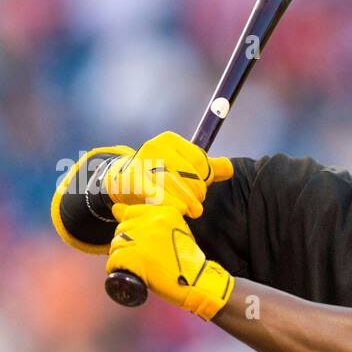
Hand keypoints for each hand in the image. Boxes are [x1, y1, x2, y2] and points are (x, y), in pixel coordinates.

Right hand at [101, 131, 232, 218]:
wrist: (121, 181)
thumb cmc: (159, 174)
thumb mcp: (183, 165)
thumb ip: (208, 167)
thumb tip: (230, 168)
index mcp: (170, 140)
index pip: (200, 162)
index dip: (204, 180)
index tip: (198, 186)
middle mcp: (155, 147)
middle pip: (192, 178)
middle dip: (197, 194)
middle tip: (193, 204)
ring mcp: (142, 163)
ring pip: (179, 191)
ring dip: (187, 205)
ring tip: (186, 209)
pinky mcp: (132, 182)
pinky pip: (159, 197)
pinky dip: (170, 205)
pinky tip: (177, 210)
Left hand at [107, 202, 233, 319]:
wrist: (197, 282)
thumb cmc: (186, 261)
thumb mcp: (174, 232)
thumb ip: (148, 220)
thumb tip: (115, 209)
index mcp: (165, 212)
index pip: (130, 213)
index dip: (133, 230)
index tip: (143, 242)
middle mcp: (153, 221)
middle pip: (121, 230)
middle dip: (128, 245)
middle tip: (146, 258)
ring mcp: (143, 239)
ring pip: (116, 245)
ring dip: (123, 258)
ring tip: (142, 267)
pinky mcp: (134, 257)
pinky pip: (114, 261)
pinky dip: (118, 270)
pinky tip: (133, 274)